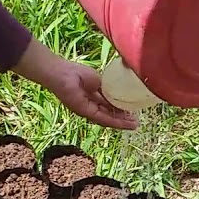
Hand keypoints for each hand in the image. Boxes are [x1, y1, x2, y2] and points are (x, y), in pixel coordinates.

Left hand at [12, 40, 138, 130]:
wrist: (62, 73)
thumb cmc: (76, 73)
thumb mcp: (99, 81)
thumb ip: (108, 90)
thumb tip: (121, 95)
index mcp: (93, 96)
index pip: (109, 106)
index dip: (121, 109)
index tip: (133, 111)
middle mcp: (90, 105)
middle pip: (109, 115)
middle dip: (123, 119)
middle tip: (137, 122)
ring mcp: (87, 110)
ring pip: (107, 119)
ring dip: (121, 123)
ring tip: (134, 125)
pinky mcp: (85, 112)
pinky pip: (103, 118)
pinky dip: (114, 121)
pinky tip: (125, 124)